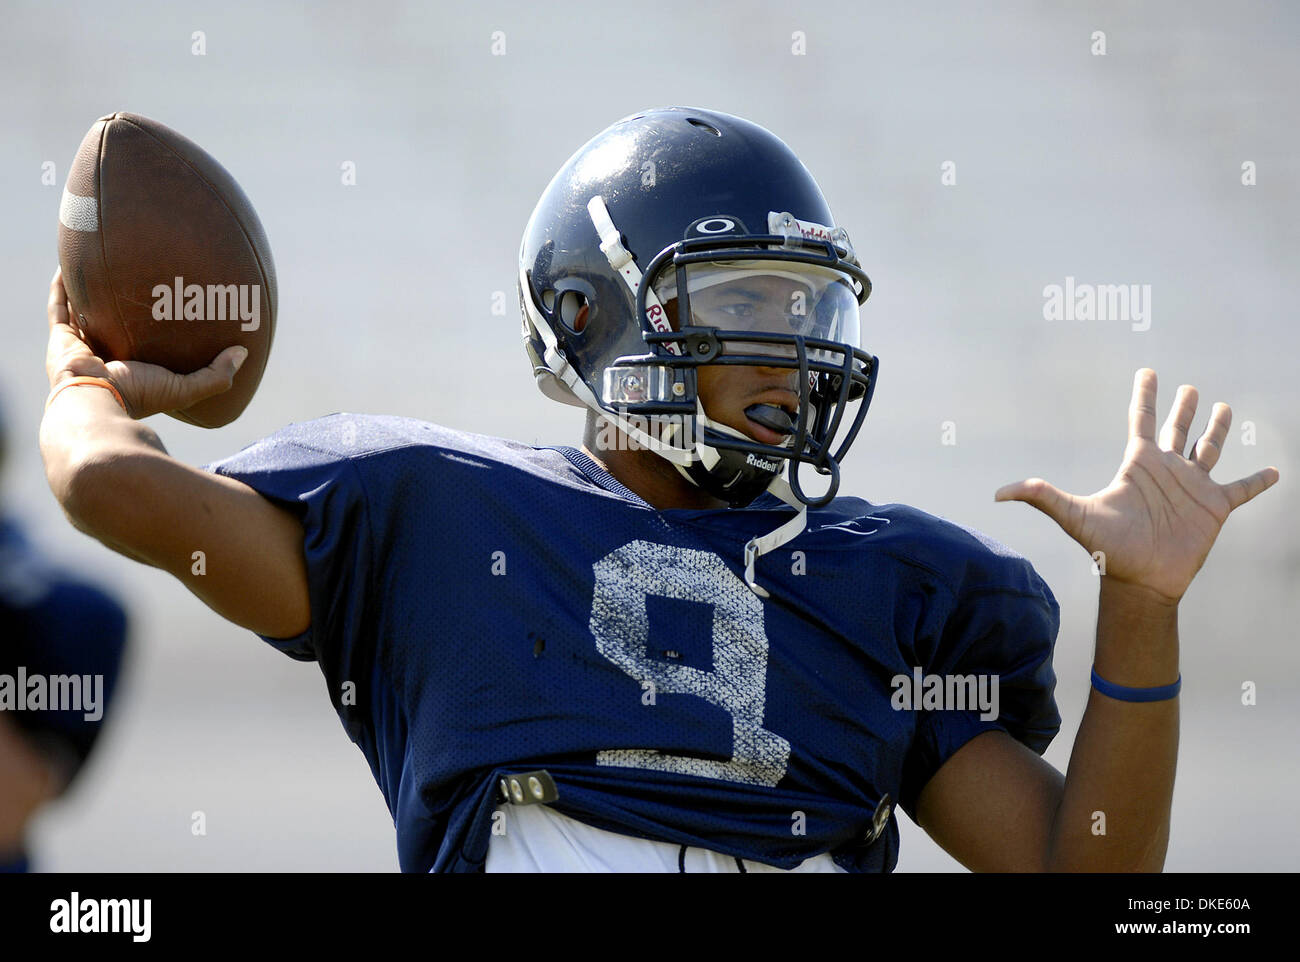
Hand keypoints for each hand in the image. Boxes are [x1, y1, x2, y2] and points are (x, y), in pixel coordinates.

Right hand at [45, 267, 245, 418]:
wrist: (94, 402)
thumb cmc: (138, 397)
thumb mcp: (185, 388)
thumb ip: (216, 374)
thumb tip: (243, 353)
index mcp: (129, 371)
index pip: (141, 348)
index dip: (151, 332)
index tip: (168, 308)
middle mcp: (103, 358)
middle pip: (111, 326)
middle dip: (118, 305)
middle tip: (135, 278)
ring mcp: (79, 347)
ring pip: (82, 312)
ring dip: (87, 291)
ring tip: (99, 264)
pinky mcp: (60, 337)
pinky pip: (59, 305)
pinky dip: (64, 286)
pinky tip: (71, 263)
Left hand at [995, 368, 1278, 604]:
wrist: (1140, 580)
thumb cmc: (1107, 548)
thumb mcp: (1074, 516)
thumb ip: (1040, 497)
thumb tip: (998, 492)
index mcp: (1138, 465)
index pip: (1141, 420)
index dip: (1144, 396)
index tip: (1148, 371)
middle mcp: (1166, 471)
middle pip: (1177, 430)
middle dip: (1182, 408)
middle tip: (1189, 388)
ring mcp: (1192, 488)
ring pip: (1209, 450)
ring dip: (1217, 430)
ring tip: (1223, 408)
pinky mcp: (1215, 508)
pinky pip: (1241, 489)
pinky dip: (1258, 481)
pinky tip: (1275, 472)